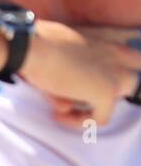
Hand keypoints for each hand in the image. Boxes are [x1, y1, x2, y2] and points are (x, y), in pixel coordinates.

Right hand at [19, 23, 140, 125]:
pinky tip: (59, 116)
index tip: (83, 86)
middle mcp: (117, 57)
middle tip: (77, 98)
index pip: (131, 60)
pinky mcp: (106, 92)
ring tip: (65, 110)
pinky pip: (100, 119)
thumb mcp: (60, 55)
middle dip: (105, 94)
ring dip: (91, 110)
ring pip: (115, 101)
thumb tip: (68, 91)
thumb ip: (73, 69)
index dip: (112, 76)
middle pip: (130, 82)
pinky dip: (78, 122)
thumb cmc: (38, 46)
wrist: (35, 49)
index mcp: (107, 44)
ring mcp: (115, 75)